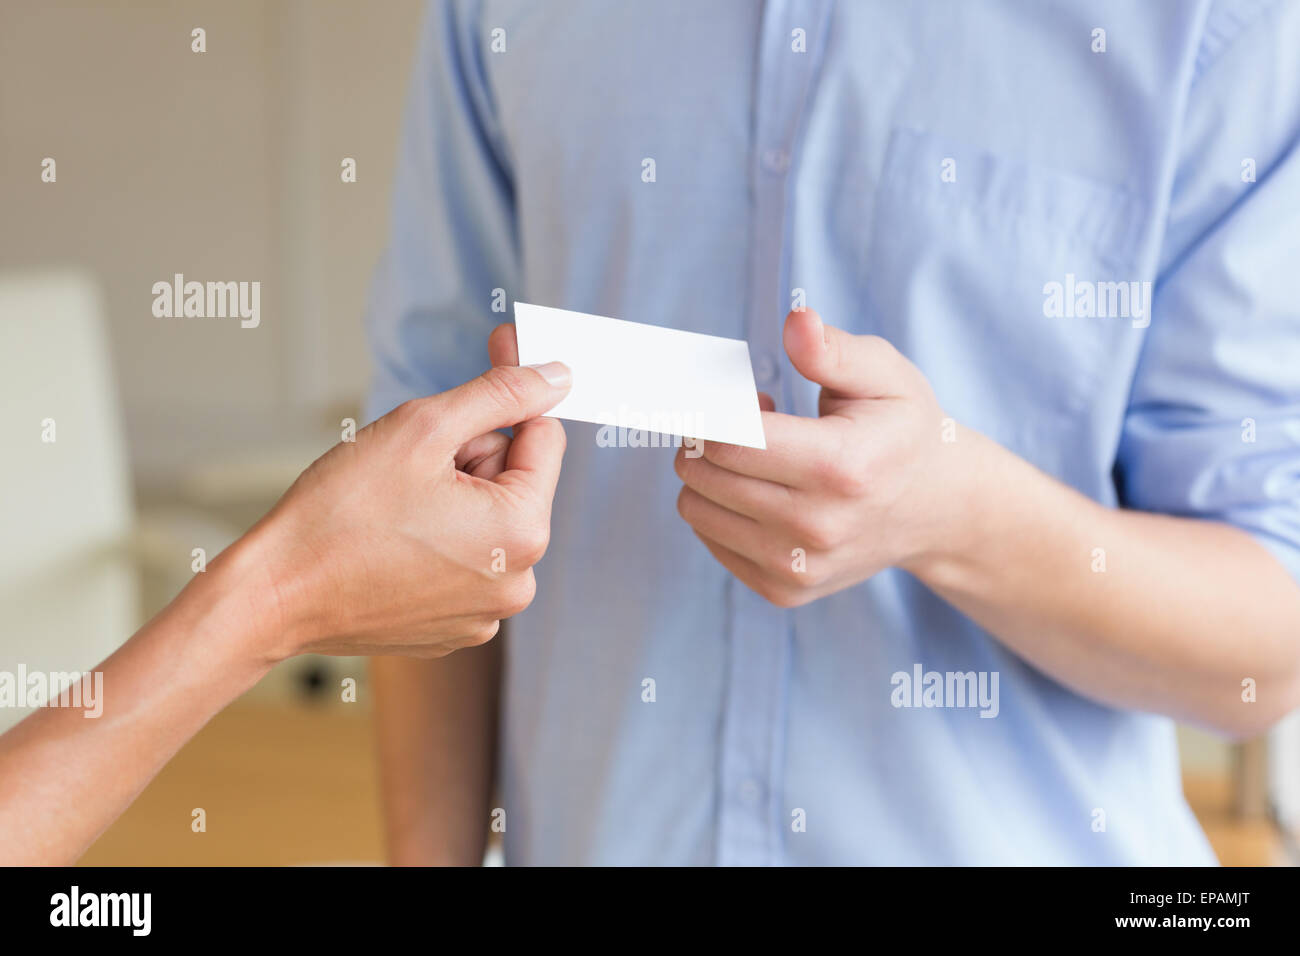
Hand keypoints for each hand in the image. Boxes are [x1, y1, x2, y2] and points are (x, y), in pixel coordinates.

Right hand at [246, 361, 571, 658]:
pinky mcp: (455, 628)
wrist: (275, 595)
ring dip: (451, 499)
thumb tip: (557, 375)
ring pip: (487, 521)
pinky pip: (464, 562)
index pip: (545, 438)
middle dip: (469, 459)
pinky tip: (391, 544)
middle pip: (514, 482)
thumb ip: (502, 394)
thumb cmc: (339, 514)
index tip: (489, 361)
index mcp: (523, 532)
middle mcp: (518, 582)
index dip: (509, 400)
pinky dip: (436, 542)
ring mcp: (486, 613)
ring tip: (394, 510)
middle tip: (408, 468)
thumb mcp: (424, 428)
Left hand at [673, 308, 964, 606]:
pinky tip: (762, 488)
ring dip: (710, 472)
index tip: (737, 393)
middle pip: (705, 473)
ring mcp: (800, 568)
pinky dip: (720, 508)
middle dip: (707, 435)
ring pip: (696, 509)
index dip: (714, 409)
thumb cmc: (904, 430)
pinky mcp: (786, 591)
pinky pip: (710, 539)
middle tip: (749, 418)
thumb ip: (834, 350)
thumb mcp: (885, 375)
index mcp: (840, 468)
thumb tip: (797, 322)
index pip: (730, 441)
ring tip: (756, 453)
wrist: (939, 511)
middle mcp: (817, 528)